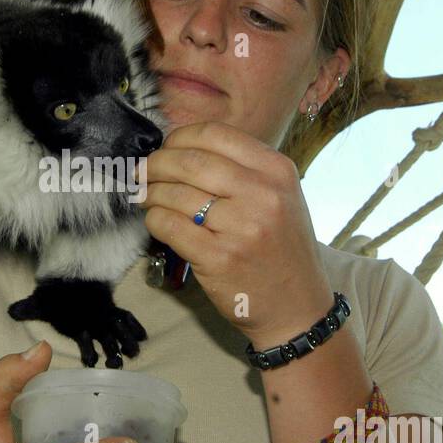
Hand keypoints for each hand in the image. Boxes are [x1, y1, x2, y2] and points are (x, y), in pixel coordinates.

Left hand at [138, 121, 334, 348]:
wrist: (297, 308)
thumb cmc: (282, 250)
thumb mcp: (280, 198)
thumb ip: (242, 170)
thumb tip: (182, 151)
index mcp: (277, 171)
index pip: (215, 134)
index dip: (179, 138)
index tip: (167, 149)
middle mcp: (262, 194)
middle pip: (190, 161)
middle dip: (157, 164)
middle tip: (145, 172)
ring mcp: (241, 227)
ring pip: (174, 194)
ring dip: (151, 193)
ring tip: (148, 197)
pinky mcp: (218, 258)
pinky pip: (169, 226)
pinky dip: (155, 220)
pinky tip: (158, 222)